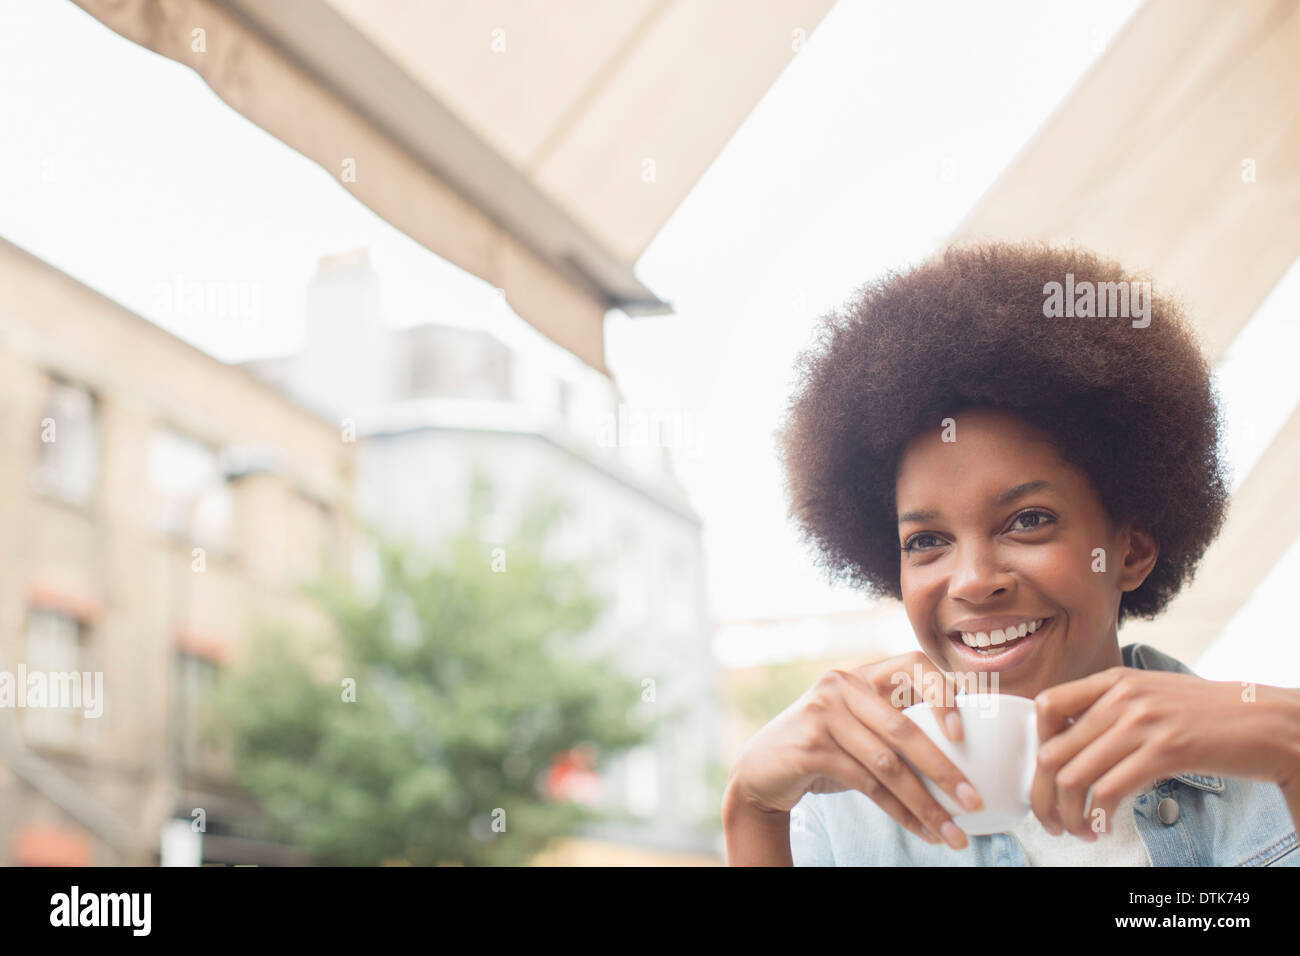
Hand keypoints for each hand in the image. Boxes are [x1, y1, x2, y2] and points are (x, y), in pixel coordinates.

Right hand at [726, 650, 985, 848]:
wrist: (762, 770)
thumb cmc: (825, 748)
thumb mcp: (858, 726)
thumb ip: (896, 724)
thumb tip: (964, 755)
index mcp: (861, 674)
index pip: (913, 663)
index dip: (943, 693)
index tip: (963, 733)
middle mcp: (841, 686)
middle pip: (904, 728)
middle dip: (945, 770)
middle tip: (974, 801)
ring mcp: (822, 715)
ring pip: (888, 764)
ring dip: (926, 803)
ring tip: (954, 832)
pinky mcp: (810, 747)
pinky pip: (867, 784)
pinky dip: (900, 812)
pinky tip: (922, 830)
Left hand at [1031, 667, 1289, 838]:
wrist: (1266, 721)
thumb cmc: (1210, 717)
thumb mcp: (1152, 697)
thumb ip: (1113, 711)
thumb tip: (1073, 745)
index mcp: (1114, 681)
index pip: (1046, 706)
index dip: (1036, 746)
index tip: (1045, 775)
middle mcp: (1121, 697)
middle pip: (1051, 752)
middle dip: (1042, 796)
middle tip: (1050, 820)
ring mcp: (1142, 723)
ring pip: (1073, 777)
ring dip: (1067, 815)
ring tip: (1078, 831)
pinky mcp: (1164, 751)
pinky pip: (1108, 790)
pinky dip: (1097, 818)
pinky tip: (1103, 828)